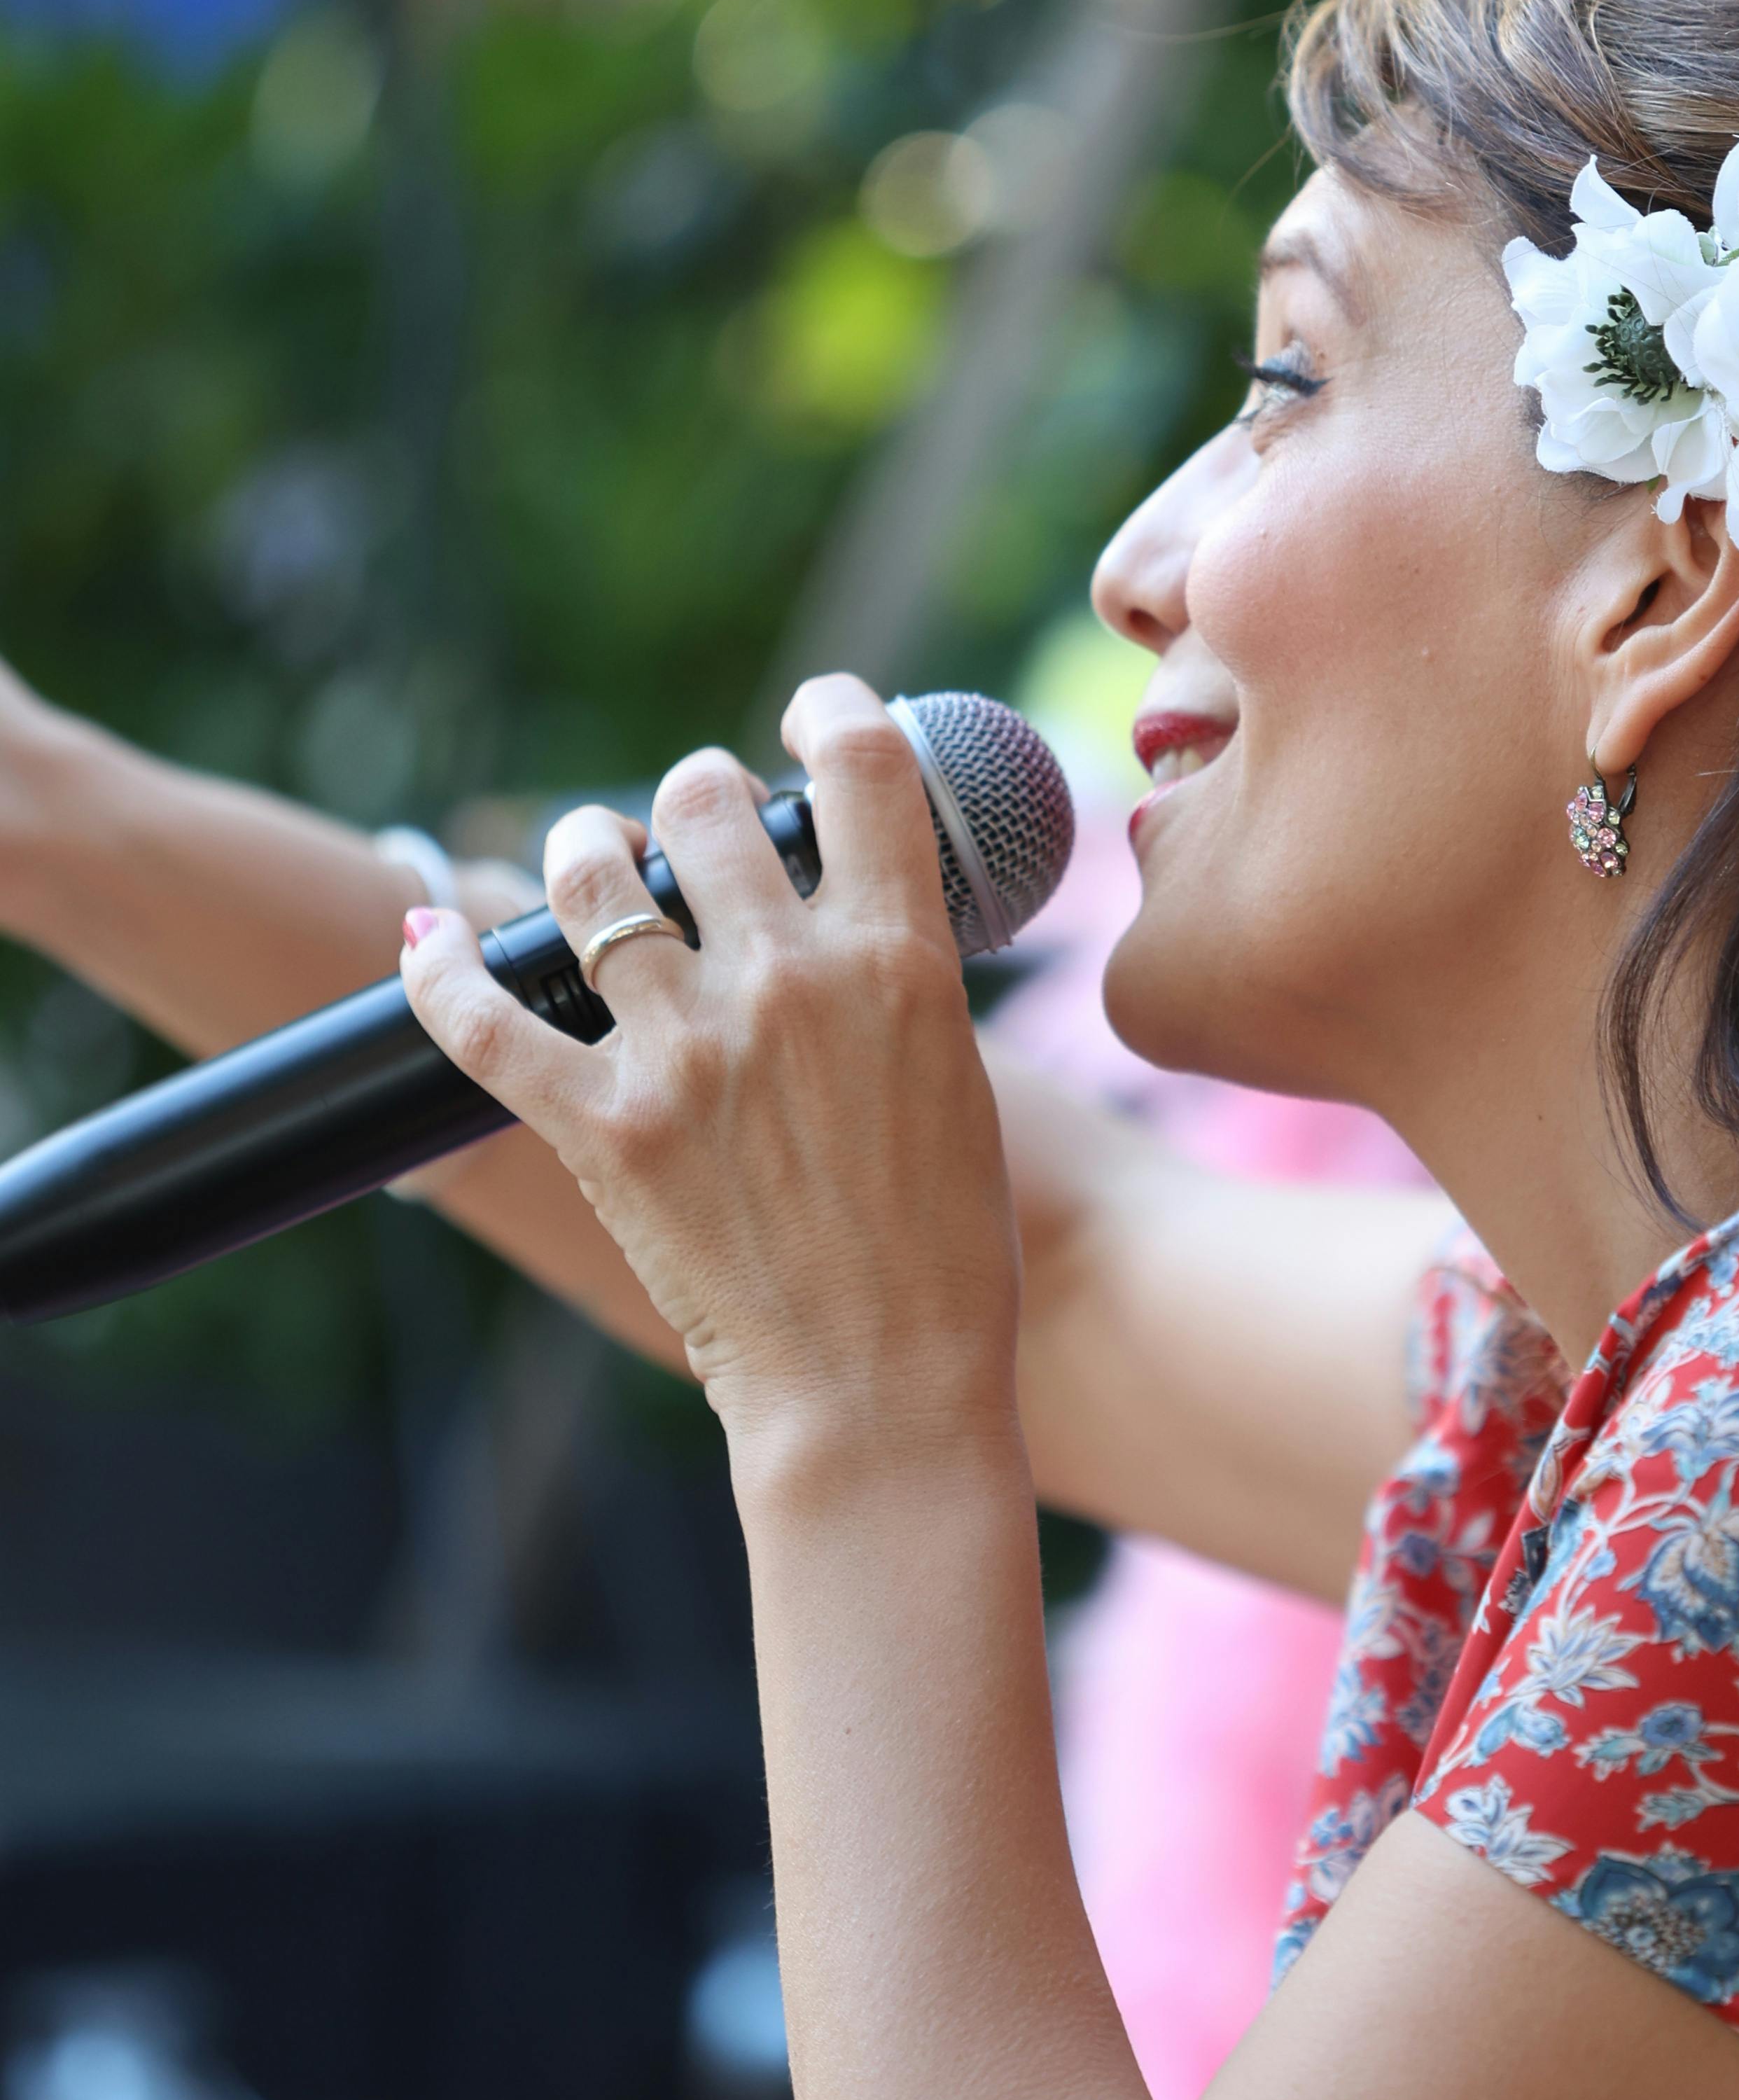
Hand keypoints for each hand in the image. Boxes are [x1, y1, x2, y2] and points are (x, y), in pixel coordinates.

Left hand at [398, 676, 1019, 1460]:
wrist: (883, 1389)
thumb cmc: (947, 1251)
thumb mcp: (957, 1077)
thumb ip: (895, 980)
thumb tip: (845, 916)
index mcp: (898, 959)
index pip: (858, 766)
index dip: (829, 710)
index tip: (810, 716)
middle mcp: (787, 980)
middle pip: (704, 807)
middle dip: (691, 796)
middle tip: (686, 822)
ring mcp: (687, 1051)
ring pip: (593, 882)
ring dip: (584, 852)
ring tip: (590, 858)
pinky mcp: (605, 1127)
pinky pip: (486, 1021)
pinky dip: (438, 973)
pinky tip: (421, 942)